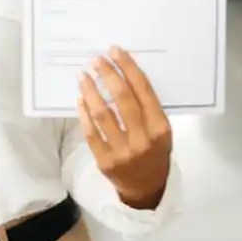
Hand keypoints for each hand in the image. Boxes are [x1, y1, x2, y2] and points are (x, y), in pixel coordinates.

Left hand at [77, 46, 173, 209]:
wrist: (147, 189)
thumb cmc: (154, 151)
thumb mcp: (161, 130)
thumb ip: (146, 107)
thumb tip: (123, 73)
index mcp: (161, 128)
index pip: (143, 91)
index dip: (128, 68)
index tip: (116, 51)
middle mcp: (143, 139)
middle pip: (122, 99)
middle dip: (108, 75)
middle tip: (96, 60)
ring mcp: (122, 151)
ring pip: (103, 114)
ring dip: (91, 91)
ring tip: (84, 76)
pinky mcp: (104, 161)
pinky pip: (91, 132)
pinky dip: (84, 113)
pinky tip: (80, 99)